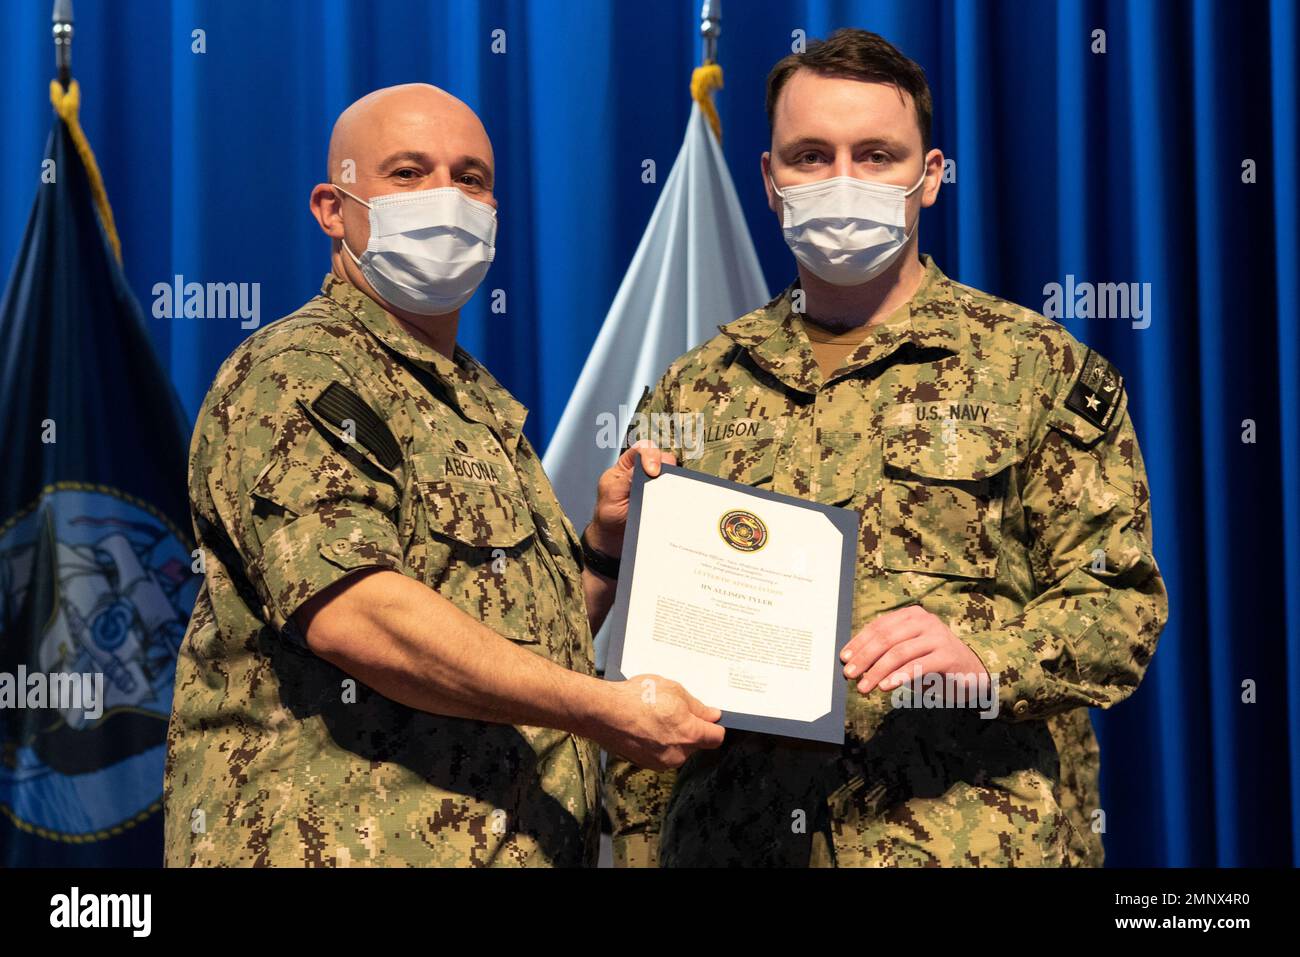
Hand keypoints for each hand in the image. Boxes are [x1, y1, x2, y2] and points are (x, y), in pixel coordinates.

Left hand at [587, 440, 676, 555]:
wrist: (613, 539)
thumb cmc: (608, 514)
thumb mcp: (612, 495)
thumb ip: (626, 480)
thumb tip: (643, 469)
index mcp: (627, 466)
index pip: (642, 449)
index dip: (651, 455)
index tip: (652, 471)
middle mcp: (643, 472)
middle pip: (662, 458)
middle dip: (666, 466)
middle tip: (666, 481)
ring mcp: (655, 485)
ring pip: (672, 474)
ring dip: (673, 481)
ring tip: (671, 493)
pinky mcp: (664, 498)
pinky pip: (675, 491)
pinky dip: (678, 494)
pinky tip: (676, 501)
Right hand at [597, 674, 724, 770]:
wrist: (604, 712)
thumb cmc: (638, 697)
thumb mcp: (674, 690)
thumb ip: (697, 706)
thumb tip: (713, 716)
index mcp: (690, 735)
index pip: (716, 737)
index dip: (714, 725)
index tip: (708, 717)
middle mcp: (679, 754)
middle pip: (696, 744)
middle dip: (690, 729)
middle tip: (674, 710)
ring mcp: (661, 762)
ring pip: (678, 749)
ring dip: (673, 737)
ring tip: (655, 717)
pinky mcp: (646, 764)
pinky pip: (661, 753)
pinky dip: (658, 743)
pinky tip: (645, 727)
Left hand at [840, 605, 987, 694]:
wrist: (973, 674)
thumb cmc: (933, 663)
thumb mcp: (908, 652)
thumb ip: (886, 652)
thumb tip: (854, 662)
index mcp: (912, 615)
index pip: (878, 626)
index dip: (859, 643)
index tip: (844, 659)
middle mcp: (925, 621)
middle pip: (886, 638)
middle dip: (864, 657)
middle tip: (849, 674)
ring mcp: (937, 637)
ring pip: (899, 652)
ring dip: (878, 671)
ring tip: (864, 687)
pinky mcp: (947, 656)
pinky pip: (917, 666)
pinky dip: (899, 677)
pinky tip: (886, 687)